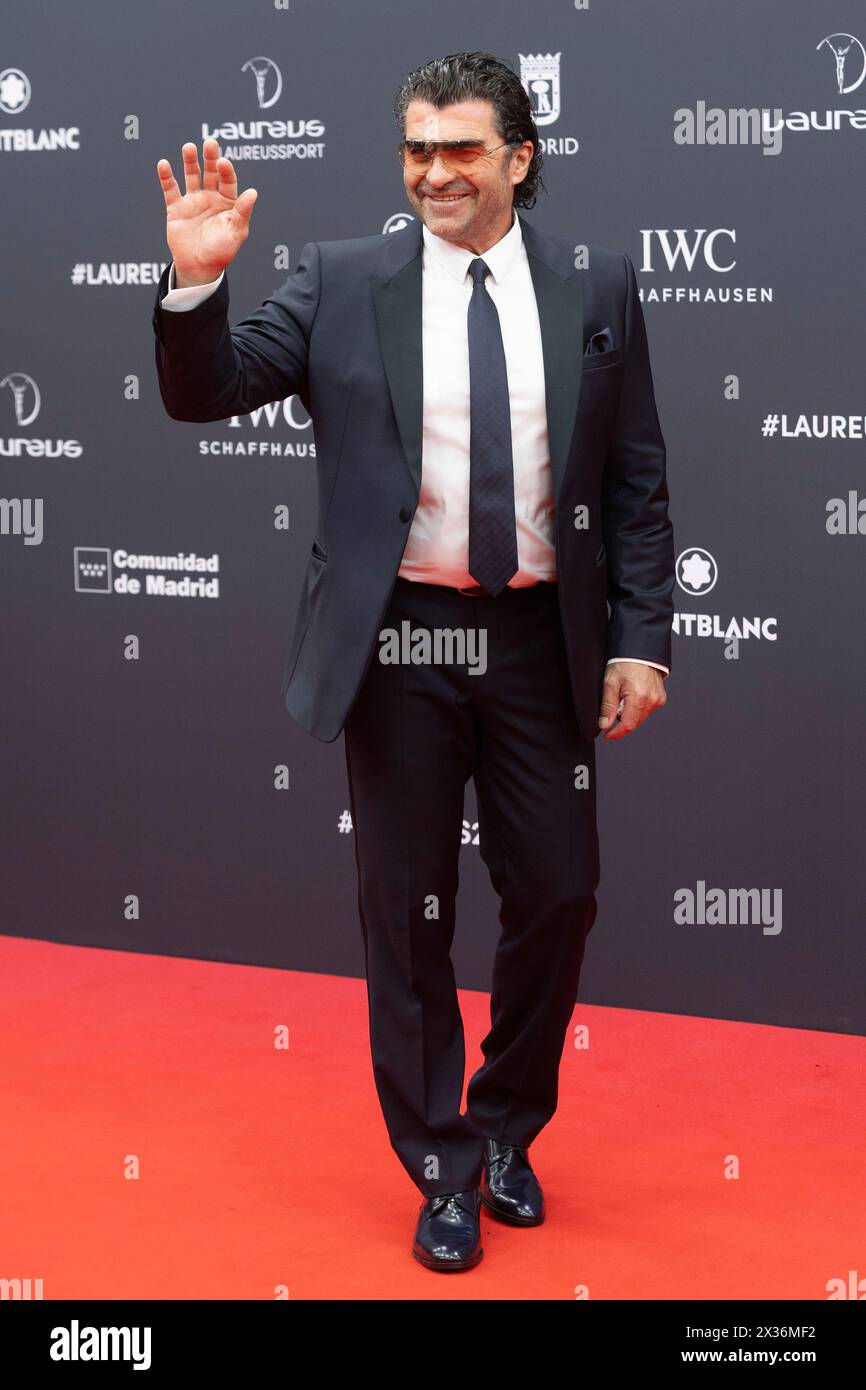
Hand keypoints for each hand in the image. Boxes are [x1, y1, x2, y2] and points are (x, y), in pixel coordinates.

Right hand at [156, 138, 256, 285]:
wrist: (199, 268)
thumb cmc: (222, 252)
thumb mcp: (236, 233)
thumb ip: (243, 212)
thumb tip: (253, 192)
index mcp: (227, 202)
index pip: (228, 180)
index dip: (226, 170)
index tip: (224, 162)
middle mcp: (210, 197)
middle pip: (210, 172)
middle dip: (210, 158)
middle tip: (210, 143)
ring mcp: (193, 201)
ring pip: (191, 175)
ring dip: (190, 161)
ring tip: (189, 147)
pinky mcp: (176, 208)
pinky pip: (170, 189)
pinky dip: (166, 177)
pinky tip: (164, 164)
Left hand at [598, 662, 666, 739]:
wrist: (640, 651)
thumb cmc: (626, 662)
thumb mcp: (610, 683)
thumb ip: (607, 706)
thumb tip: (605, 724)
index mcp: (639, 697)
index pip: (628, 724)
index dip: (616, 733)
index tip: (608, 735)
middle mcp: (652, 700)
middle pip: (634, 722)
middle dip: (621, 722)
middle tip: (612, 709)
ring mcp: (658, 699)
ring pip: (640, 717)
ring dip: (629, 714)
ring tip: (622, 697)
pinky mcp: (660, 698)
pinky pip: (647, 710)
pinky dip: (637, 708)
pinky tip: (631, 696)